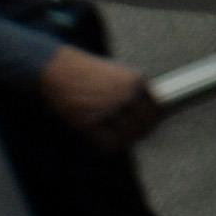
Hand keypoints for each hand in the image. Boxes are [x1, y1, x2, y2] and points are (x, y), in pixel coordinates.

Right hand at [38, 47, 164, 150]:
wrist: (59, 69)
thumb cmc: (88, 72)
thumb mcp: (119, 73)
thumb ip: (134, 91)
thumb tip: (147, 114)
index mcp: (137, 81)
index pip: (156, 110)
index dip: (152, 122)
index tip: (147, 128)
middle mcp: (126, 95)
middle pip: (145, 125)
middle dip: (140, 134)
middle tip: (133, 138)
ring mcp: (109, 109)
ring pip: (129, 136)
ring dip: (125, 141)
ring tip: (119, 140)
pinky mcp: (90, 121)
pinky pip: (110, 142)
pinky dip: (111, 146)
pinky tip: (106, 142)